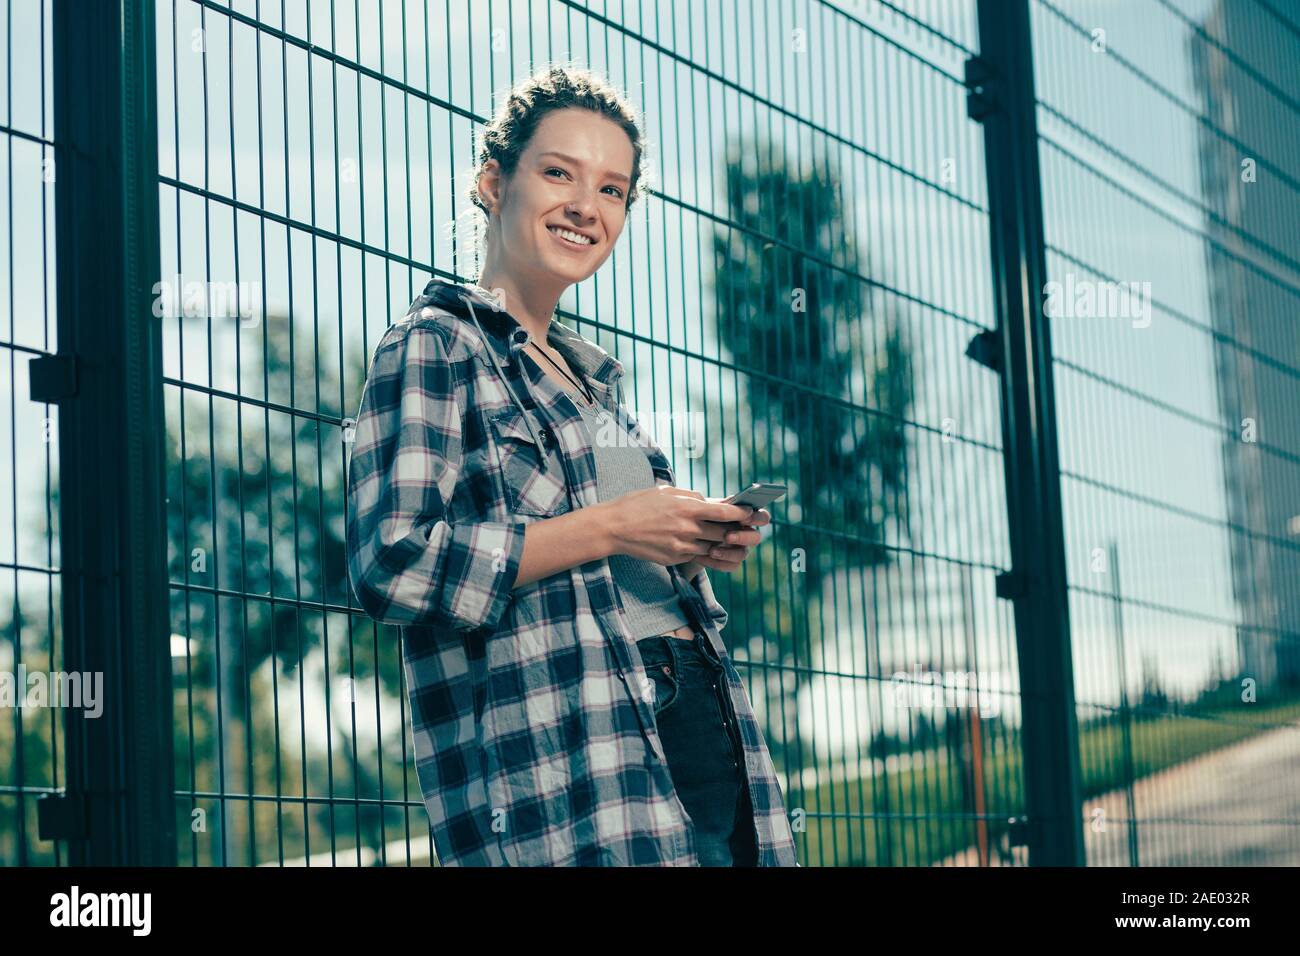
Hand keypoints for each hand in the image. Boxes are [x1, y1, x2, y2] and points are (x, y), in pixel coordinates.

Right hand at [599, 486, 755, 567]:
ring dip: (720, 543)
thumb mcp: (666, 492)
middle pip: (724, 533)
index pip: (725, 512)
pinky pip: (696, 555)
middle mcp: (688, 528)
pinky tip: (701, 544)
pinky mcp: (675, 558)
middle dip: (735, 531)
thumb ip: (691, 496)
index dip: (741, 513)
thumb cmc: (638, 504)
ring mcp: (682, 546)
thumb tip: (710, 501)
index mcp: (687, 508)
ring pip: (712, 547)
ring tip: (723, 537)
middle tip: (742, 527)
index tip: (749, 512)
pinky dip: (702, 550)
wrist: (614, 527)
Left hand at [688, 500, 769, 573]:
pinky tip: (701, 557)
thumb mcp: (709, 506)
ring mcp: (740, 549)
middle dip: (742, 537)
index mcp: (747, 517)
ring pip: (742, 554)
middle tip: (727, 537)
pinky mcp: (730, 562)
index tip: (743, 518)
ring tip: (711, 550)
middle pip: (756, 538)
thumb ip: (721, 506)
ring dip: (727, 553)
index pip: (762, 517)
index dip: (757, 519)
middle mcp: (746, 533)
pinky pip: (730, 566)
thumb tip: (729, 502)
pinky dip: (716, 562)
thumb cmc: (702, 514)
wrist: (689, 531)